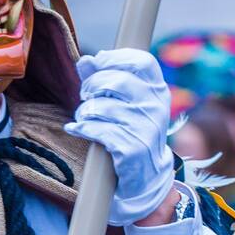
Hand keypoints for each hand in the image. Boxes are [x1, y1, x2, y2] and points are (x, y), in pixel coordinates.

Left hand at [65, 48, 175, 225]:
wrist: (146, 176)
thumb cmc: (132, 132)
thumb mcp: (126, 103)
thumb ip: (106, 79)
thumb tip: (85, 60)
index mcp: (158, 91)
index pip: (142, 61)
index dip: (115, 58)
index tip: (97, 64)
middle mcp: (156, 107)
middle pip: (117, 81)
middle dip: (92, 85)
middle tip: (85, 95)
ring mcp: (145, 128)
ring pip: (103, 107)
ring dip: (85, 111)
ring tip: (83, 116)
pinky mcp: (131, 148)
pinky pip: (97, 130)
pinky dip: (81, 128)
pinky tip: (75, 129)